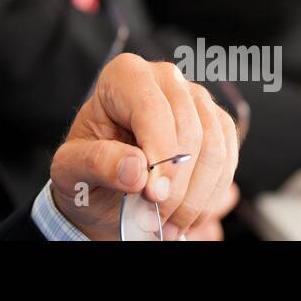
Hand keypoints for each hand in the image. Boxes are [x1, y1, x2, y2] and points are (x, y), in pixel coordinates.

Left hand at [49, 54, 238, 240]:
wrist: (104, 185)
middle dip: (176, 184)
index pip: (152, 109)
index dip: (158, 156)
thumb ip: (97, 163)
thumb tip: (136, 168)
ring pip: (214, 148)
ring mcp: (196, 99)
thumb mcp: (72, 170)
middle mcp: (165, 78)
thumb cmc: (85, 169)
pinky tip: (185, 214)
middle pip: (188, 130)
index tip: (151, 195)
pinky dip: (209, 196)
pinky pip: (228, 160)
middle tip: (155, 217)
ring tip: (167, 223)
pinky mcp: (217, 124)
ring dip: (194, 197)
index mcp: (123, 76)